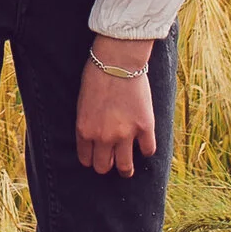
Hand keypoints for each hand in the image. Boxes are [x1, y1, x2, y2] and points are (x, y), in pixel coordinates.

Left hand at [76, 37, 157, 174]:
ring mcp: (125, 134)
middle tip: (110, 162)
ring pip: (125, 167)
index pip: (86, 159)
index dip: (90, 160)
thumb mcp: (82, 104)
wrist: (117, 63)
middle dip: (106, 166)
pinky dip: (145, 150)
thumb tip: (93, 140)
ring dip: (125, 169)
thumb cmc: (95, 77)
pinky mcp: (145, 128)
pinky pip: (148, 150)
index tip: (95, 159)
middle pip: (104, 167)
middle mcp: (103, 136)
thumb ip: (88, 124)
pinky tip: (143, 144)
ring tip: (127, 168)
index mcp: (85, 130)